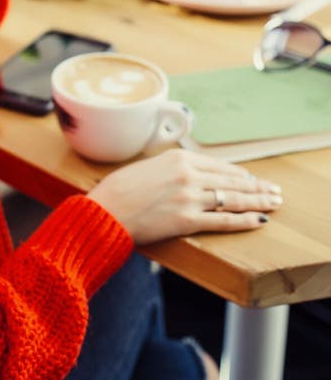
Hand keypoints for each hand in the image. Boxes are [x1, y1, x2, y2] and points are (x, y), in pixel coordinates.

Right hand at [87, 148, 282, 244]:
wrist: (105, 210)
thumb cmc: (120, 190)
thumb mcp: (148, 167)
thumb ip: (172, 169)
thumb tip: (190, 175)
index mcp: (178, 158)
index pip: (218, 165)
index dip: (238, 174)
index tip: (251, 178)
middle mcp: (188, 175)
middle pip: (231, 181)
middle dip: (256, 186)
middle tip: (274, 190)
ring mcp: (190, 197)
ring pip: (233, 198)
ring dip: (257, 201)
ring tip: (274, 203)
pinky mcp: (187, 220)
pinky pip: (223, 220)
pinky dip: (244, 220)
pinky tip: (259, 220)